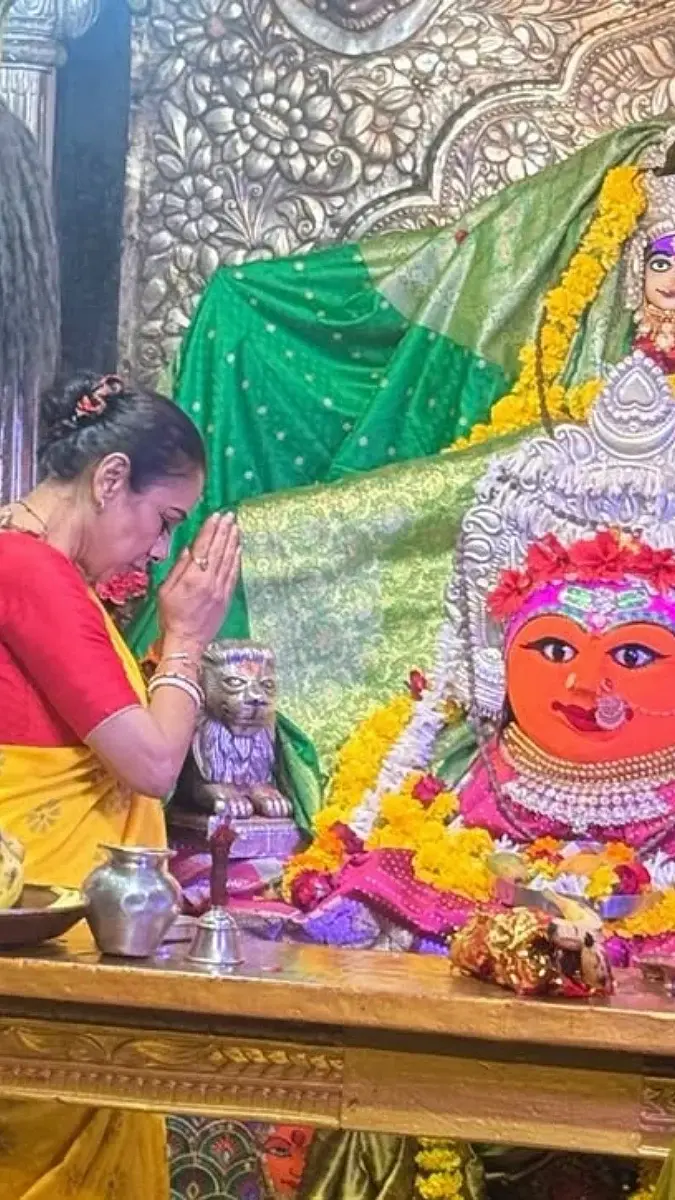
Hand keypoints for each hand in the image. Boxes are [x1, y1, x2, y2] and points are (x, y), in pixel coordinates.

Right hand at [158, 512, 240, 648]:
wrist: (187, 642)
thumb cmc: (171, 617)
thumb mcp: (165, 591)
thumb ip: (178, 568)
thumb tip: (188, 548)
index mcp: (191, 578)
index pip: (203, 547)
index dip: (210, 530)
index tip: (215, 515)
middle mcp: (209, 581)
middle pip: (219, 550)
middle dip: (224, 531)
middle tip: (230, 515)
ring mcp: (220, 590)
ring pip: (229, 560)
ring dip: (233, 541)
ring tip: (236, 526)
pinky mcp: (227, 597)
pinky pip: (234, 574)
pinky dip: (237, 559)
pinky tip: (238, 548)